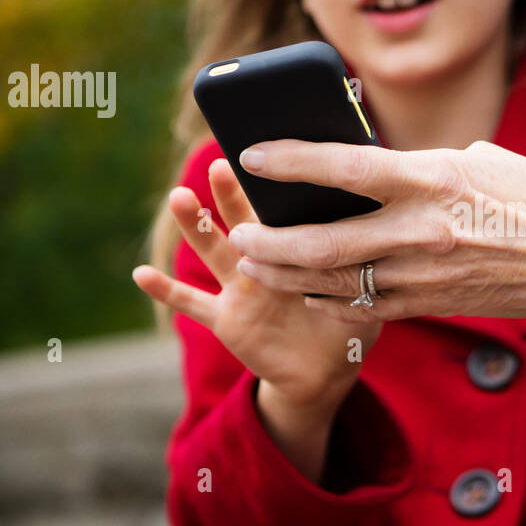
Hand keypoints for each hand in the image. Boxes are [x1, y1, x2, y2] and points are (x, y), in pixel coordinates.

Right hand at [132, 158, 380, 409]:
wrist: (327, 370)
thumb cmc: (350, 320)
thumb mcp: (365, 288)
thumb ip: (366, 261)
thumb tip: (384, 228)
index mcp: (297, 246)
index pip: (285, 208)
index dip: (277, 186)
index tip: (269, 156)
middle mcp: (265, 258)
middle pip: (245, 219)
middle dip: (232, 194)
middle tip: (221, 163)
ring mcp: (241, 286)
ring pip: (214, 250)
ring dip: (194, 225)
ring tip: (178, 197)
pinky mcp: (227, 319)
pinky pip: (193, 304)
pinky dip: (166, 291)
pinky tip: (141, 274)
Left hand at [228, 140, 525, 324]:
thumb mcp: (480, 159)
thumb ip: (421, 166)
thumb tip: (375, 169)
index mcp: (435, 179)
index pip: (345, 168)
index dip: (291, 162)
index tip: (252, 154)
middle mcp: (423, 231)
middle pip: (324, 243)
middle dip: (270, 242)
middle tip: (240, 235)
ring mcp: (427, 275)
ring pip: (335, 283)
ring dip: (287, 277)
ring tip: (255, 265)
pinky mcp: (434, 304)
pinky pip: (366, 307)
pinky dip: (329, 300)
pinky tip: (307, 292)